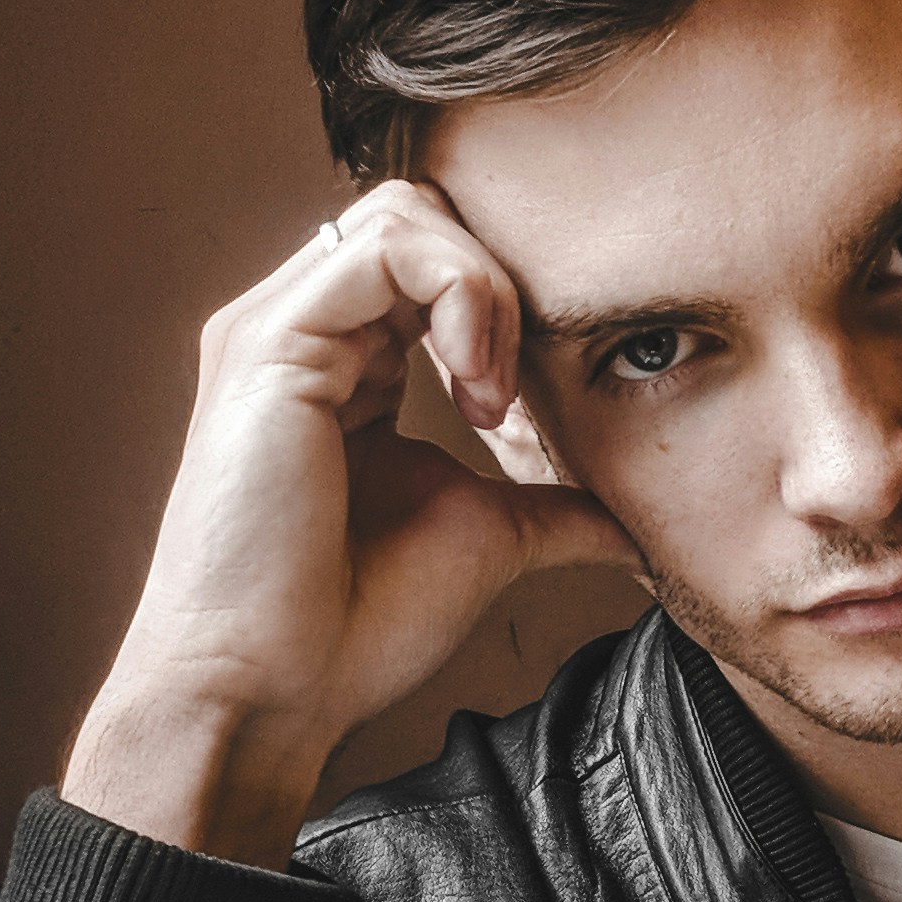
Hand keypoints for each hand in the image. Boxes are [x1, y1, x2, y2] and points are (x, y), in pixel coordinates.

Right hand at [63, 181, 636, 865]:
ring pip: (406, 213)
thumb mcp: (483, 539)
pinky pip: (386, 249)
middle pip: (419, 212)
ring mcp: (276, 329)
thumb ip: (551, 506)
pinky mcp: (269, 342)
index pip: (430, 260)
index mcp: (340, 363)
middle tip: (513, 392)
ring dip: (485, 290)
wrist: (269, 689)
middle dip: (497, 280)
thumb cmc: (350, 626)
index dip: (503, 305)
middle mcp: (299, 330)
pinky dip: (459, 298)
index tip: (526, 405)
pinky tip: (475, 394)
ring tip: (493, 397)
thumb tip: (632, 522)